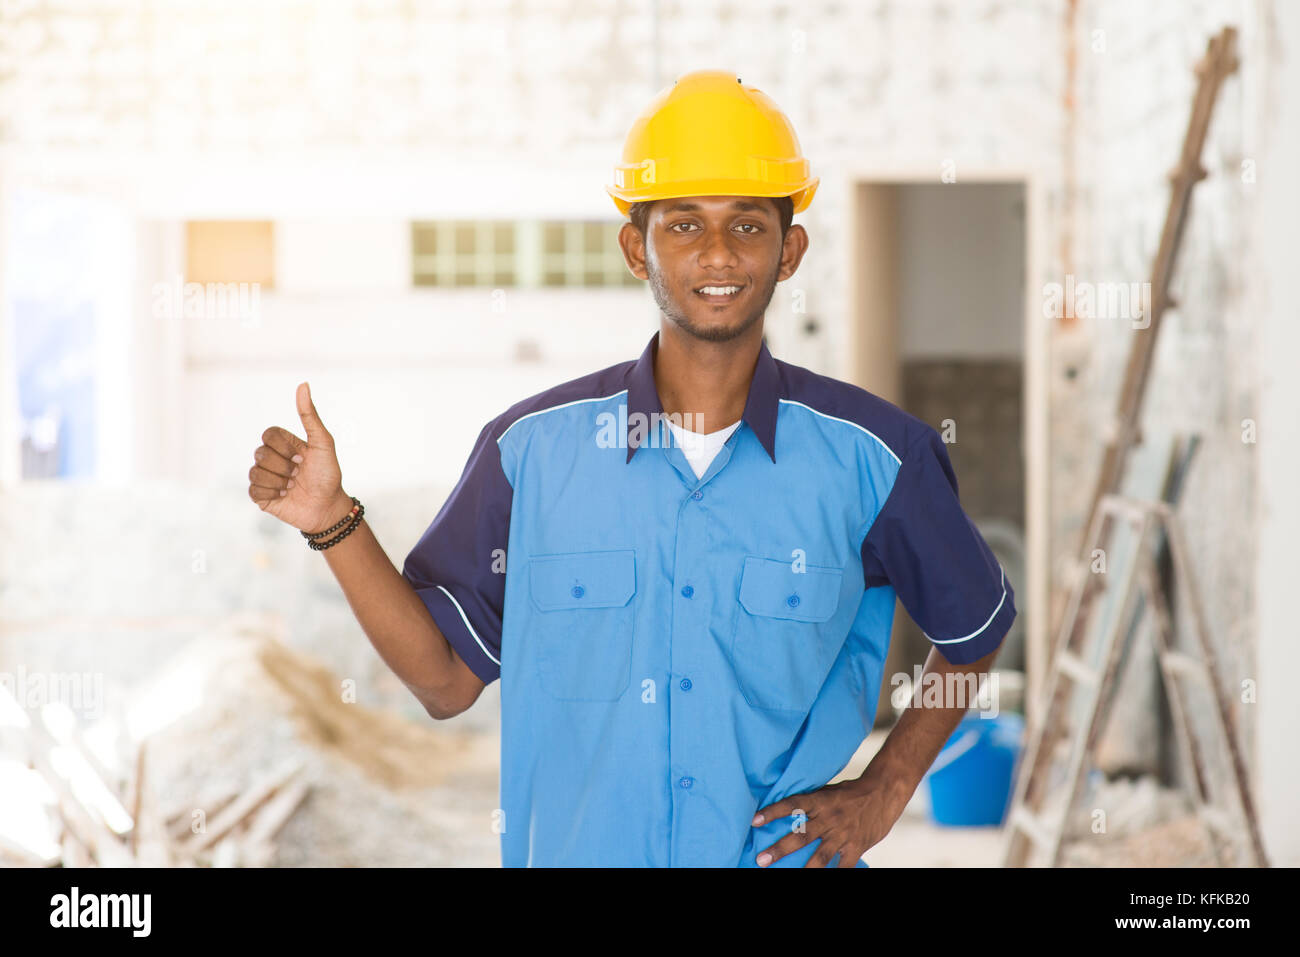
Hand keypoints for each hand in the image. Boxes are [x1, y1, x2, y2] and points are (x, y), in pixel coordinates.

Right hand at [248, 382, 351, 533]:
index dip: (285, 447)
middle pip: (260, 452)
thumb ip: (310, 415)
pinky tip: (284, 496)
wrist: (328, 508)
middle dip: (284, 466)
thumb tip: (303, 384)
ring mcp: (265, 477)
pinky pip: (253, 489)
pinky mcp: (261, 496)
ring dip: (279, 481)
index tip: (303, 456)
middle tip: (299, 474)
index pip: (268, 434)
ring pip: (255, 472)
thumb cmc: (329, 475)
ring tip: (293, 486)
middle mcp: (273, 458)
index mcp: (285, 444)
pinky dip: (271, 493)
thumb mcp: (323, 443)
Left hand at [751, 768, 910, 867]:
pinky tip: (821, 878)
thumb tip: (788, 811)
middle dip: (780, 848)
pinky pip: (843, 866)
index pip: (792, 805)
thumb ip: (811, 803)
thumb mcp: (828, 791)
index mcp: (820, 800)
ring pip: (819, 855)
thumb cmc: (851, 791)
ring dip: (802, 869)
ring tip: (786, 876)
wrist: (884, 791)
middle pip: (801, 835)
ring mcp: (843, 833)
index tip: (754, 820)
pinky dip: (833, 874)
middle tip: (761, 859)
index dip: (773, 812)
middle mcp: (829, 817)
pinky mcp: (856, 846)